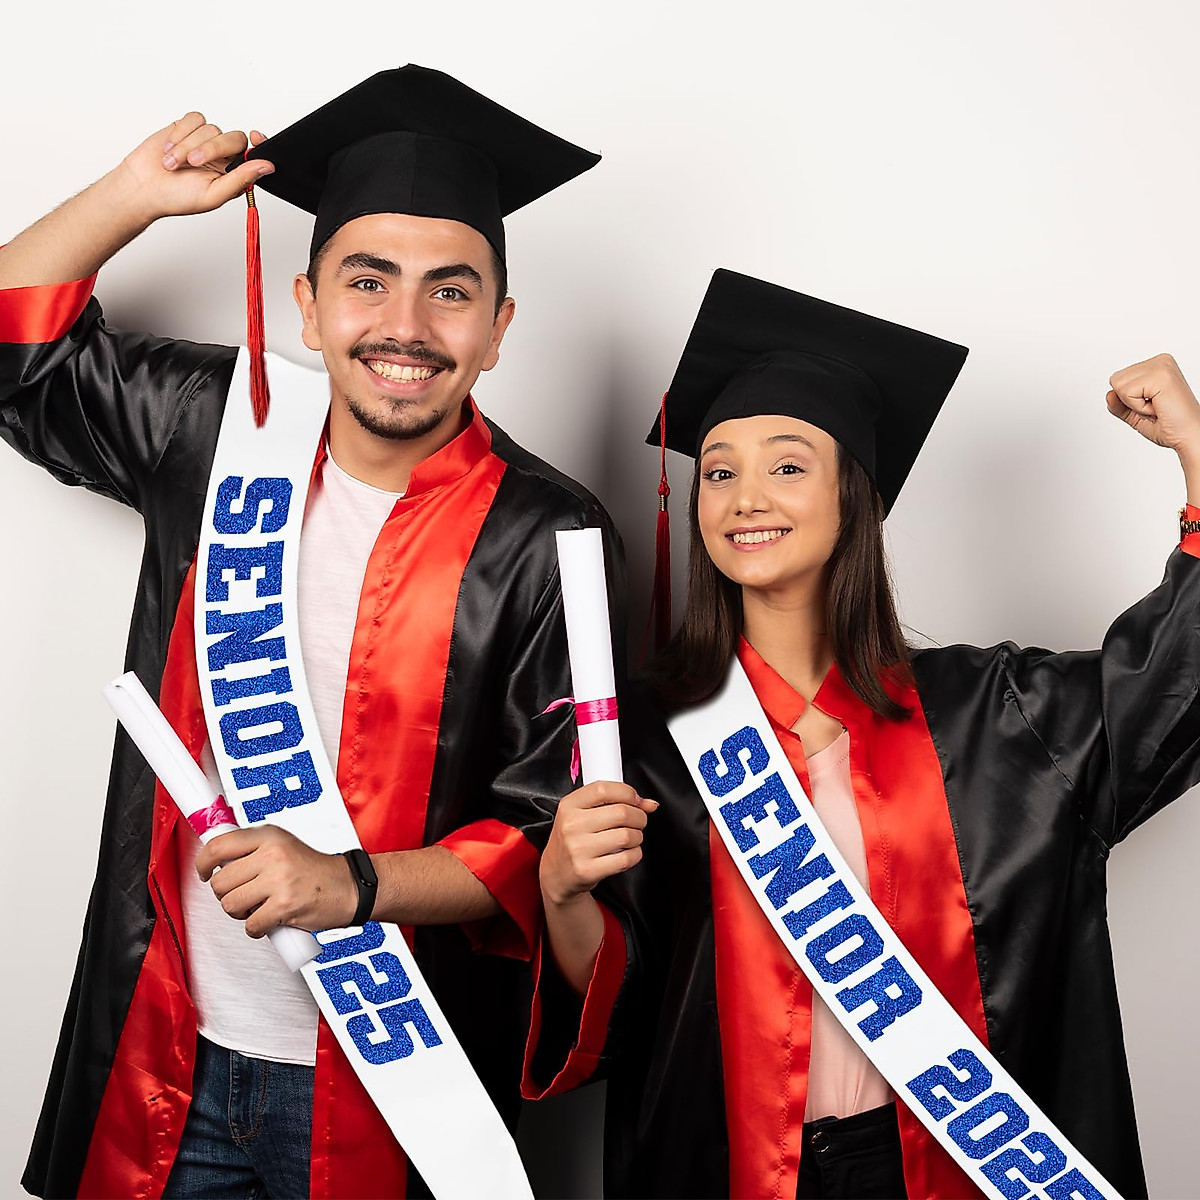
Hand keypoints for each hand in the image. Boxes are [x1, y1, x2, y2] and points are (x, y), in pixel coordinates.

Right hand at [114, 113, 273, 223]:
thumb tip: (267, 166)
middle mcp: (223, 156)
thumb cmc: (177, 198)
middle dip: (212, 148)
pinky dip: (181, 133)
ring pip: (211, 129)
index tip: (255, 137)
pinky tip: (169, 149)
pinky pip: (194, 119)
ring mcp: (205, 140)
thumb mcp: (214, 194)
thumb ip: (241, 179)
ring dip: (188, 145)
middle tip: (193, 162)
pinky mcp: (187, 127)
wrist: (142, 187)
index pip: (255, 154)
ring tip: (173, 164)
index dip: (259, 144)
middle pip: (233, 138)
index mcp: (234, 174)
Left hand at [196, 825, 356, 936]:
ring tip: (259, 907)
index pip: (219, 846)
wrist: (349, 887)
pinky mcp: (284, 906)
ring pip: (230, 905)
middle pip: (220, 882)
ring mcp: (278, 880)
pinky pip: (250, 925)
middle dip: (227, 894)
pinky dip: (257, 929)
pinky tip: (270, 919)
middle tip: (244, 894)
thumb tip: (216, 860)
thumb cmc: (315, 871)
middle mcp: (272, 855)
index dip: (202, 862)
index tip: (204, 872)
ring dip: (241, 913)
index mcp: (269, 836)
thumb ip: (252, 850)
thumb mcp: (283, 846)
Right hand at [539, 781, 657, 906]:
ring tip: (630, 839)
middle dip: (639, 817)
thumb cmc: (573, 841)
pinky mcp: (587, 870)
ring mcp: (578, 849)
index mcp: (569, 806)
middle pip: (621, 812)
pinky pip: (626, 859)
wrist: (557, 874)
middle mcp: (571, 825)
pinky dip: (635, 855)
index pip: (603, 789)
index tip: (636, 800)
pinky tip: (627, 853)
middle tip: (638, 822)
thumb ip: (614, 803)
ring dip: (637, 837)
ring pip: (627, 836)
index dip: (628, 793)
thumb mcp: (583, 815)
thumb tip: (649, 804)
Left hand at [1107, 354, 1199, 459]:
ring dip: (1134, 404)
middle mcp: (1160, 361)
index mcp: (1156, 366)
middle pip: (1115, 380)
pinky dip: (1138, 407)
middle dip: (1129, 401)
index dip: (1128, 400)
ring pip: (1118, 385)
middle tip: (1154, 408)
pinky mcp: (1161, 375)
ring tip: (1156, 407)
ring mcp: (1161, 366)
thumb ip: (1119, 404)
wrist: (1190, 436)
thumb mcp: (1135, 415)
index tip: (1152, 406)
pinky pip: (1126, 392)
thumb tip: (1108, 394)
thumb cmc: (1169, 426)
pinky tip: (1157, 407)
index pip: (1118, 379)